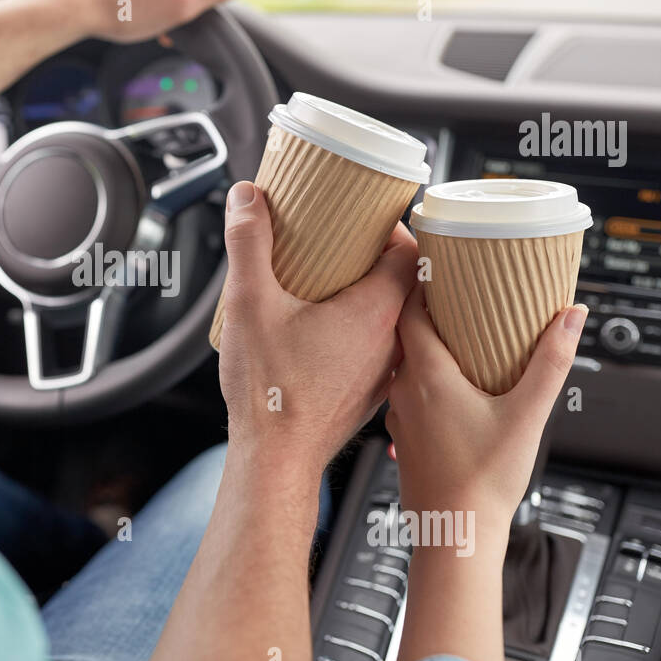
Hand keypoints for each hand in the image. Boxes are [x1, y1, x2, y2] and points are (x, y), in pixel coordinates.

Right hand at [218, 181, 418, 487]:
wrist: (274, 461)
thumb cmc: (271, 396)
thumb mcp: (249, 303)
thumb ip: (248, 243)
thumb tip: (248, 199)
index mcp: (376, 313)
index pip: (412, 253)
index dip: (393, 226)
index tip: (368, 215)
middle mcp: (391, 343)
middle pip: (405, 283)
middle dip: (378, 256)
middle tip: (347, 239)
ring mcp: (382, 372)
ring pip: (392, 318)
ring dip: (370, 295)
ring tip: (334, 279)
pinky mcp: (366, 394)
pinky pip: (377, 348)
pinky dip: (360, 329)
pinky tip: (326, 327)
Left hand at [386, 284, 586, 534]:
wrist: (455, 534)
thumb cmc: (484, 481)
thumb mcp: (529, 414)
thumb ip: (551, 361)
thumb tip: (571, 317)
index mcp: (426, 376)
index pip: (410, 311)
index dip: (422, 286)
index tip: (439, 267)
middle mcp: (403, 391)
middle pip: (404, 334)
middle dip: (426, 311)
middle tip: (453, 295)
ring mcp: (399, 416)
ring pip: (404, 366)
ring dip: (425, 347)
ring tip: (454, 335)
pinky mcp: (404, 438)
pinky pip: (408, 394)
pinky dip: (424, 379)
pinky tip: (450, 386)